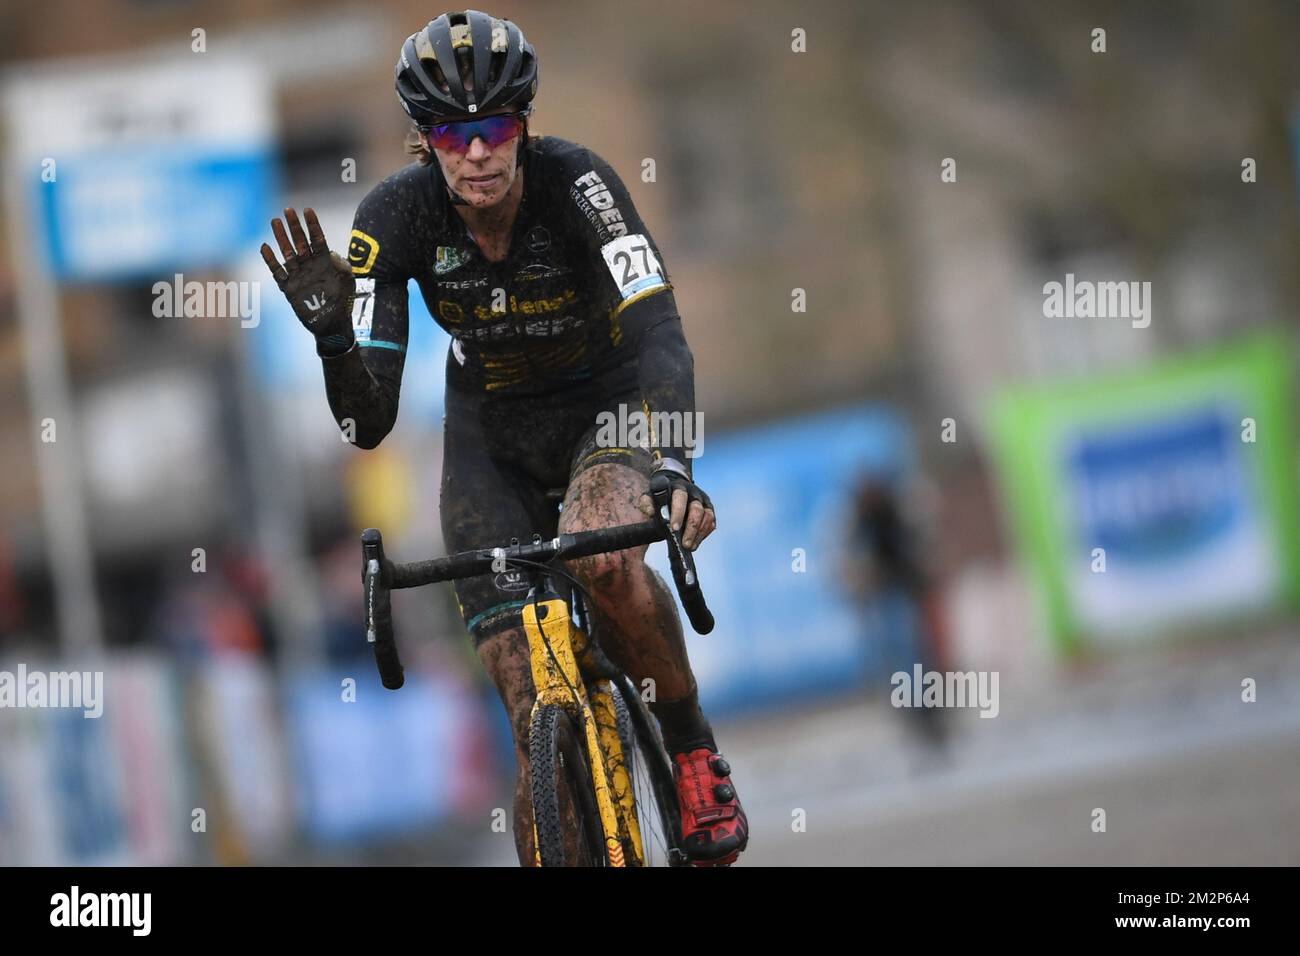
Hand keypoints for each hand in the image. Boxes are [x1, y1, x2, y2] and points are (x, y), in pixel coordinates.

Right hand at [260, 207, 355, 350]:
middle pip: (300, 241)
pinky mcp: (289, 288)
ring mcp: (299, 275)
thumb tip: (330, 252)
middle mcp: (310, 265)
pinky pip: (278, 272)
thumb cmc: (342, 301)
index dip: (312, 225)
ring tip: (275, 221)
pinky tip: (264, 247)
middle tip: (287, 210)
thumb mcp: (346, 279)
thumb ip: (340, 263)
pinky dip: (271, 260)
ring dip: (281, 237)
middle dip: (294, 226)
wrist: (333, 324)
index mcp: (324, 261)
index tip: (307, 210)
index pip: (317, 238)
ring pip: (287, 252)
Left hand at [639, 460, 715, 550]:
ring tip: (690, 546)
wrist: (675, 490)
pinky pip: (711, 523)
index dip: (678, 512)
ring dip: (699, 534)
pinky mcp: (709, 510)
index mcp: (678, 488)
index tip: (674, 528)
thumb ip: (647, 503)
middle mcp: (694, 493)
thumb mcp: (651, 496)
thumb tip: (650, 512)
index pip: (680, 497)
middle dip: (691, 528)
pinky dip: (704, 534)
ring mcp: (704, 502)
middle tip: (685, 544)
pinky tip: (695, 542)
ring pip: (707, 517)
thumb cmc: (661, 497)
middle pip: (697, 509)